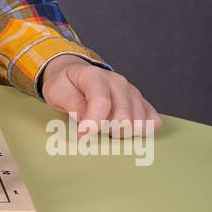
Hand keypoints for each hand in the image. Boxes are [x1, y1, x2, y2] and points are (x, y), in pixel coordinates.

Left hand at [40, 56, 160, 133]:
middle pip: (124, 116)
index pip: (102, 102)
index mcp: (95, 76)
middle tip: (94, 128)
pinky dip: (142, 130)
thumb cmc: (66, 85)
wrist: (75, 75)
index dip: (93, 124)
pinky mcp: (141, 102)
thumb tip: (88, 122)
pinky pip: (153, 121)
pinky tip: (126, 129)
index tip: (83, 135)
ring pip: (139, 122)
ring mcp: (132, 92)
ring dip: (122, 132)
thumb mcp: (58, 92)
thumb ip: (72, 105)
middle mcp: (118, 82)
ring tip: (107, 127)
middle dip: (107, 130)